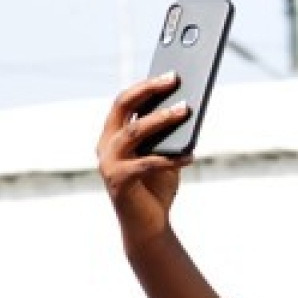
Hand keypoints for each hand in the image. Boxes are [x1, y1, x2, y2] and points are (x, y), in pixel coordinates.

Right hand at [95, 72, 194, 247]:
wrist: (147, 226)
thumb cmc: (156, 187)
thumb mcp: (163, 155)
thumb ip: (168, 135)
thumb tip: (187, 107)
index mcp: (113, 134)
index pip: (125, 101)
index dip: (146, 85)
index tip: (171, 72)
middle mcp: (106, 145)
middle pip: (123, 106)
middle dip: (149, 90)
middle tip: (175, 79)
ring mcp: (109, 163)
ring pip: (134, 131)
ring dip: (161, 119)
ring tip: (185, 111)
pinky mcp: (119, 182)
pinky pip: (148, 163)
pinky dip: (171, 158)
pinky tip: (191, 155)